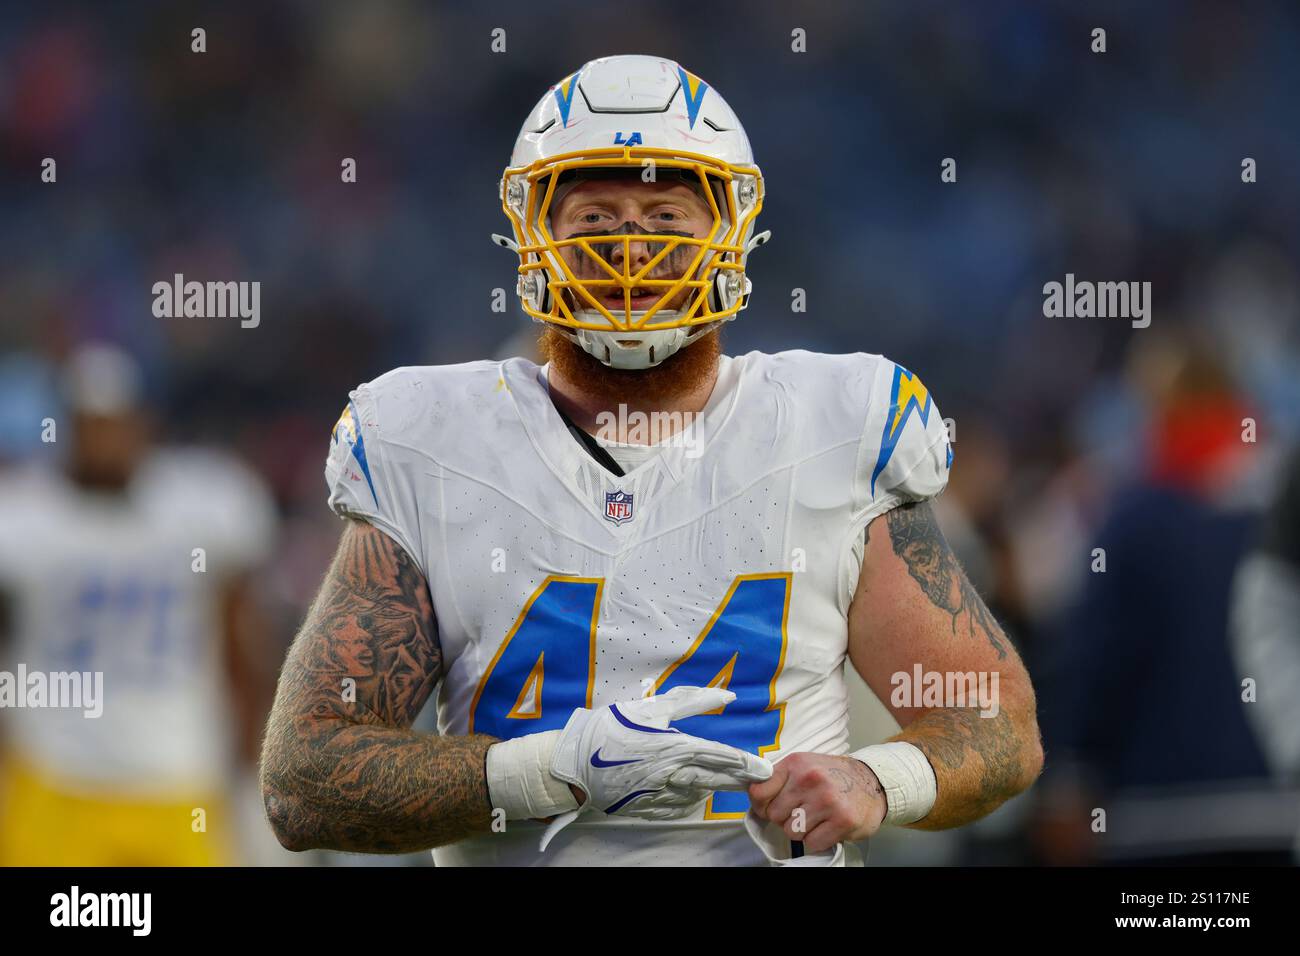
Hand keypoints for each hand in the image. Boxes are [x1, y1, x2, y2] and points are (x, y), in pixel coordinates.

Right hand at [550, 686, 772, 820]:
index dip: (743, 761)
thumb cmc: (611, 728)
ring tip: (730, 783)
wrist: (572, 763)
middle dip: (739, 780)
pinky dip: (690, 799)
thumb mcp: (651, 707)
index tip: (763, 767)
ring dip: (714, 789)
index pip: (718, 755)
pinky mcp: (646, 807)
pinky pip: (677, 806)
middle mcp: (670, 774)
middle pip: (714, 779)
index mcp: (673, 747)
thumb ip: (691, 700)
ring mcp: (658, 795)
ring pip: (697, 794)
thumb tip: (726, 694)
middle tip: (760, 781)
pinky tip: (696, 793)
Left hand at [747, 752, 886, 852]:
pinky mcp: (842, 821)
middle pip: (774, 815)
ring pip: (792, 832)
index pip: (759, 791)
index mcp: (797, 764)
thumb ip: (780, 779)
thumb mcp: (805, 766)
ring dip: (802, 830)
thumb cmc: (833, 777)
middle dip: (785, 818)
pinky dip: (818, 840)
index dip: (761, 804)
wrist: (873, 783)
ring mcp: (827, 800)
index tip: (769, 806)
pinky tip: (828, 826)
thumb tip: (754, 796)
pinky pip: (812, 843)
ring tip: (817, 818)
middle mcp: (810, 779)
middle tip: (802, 811)